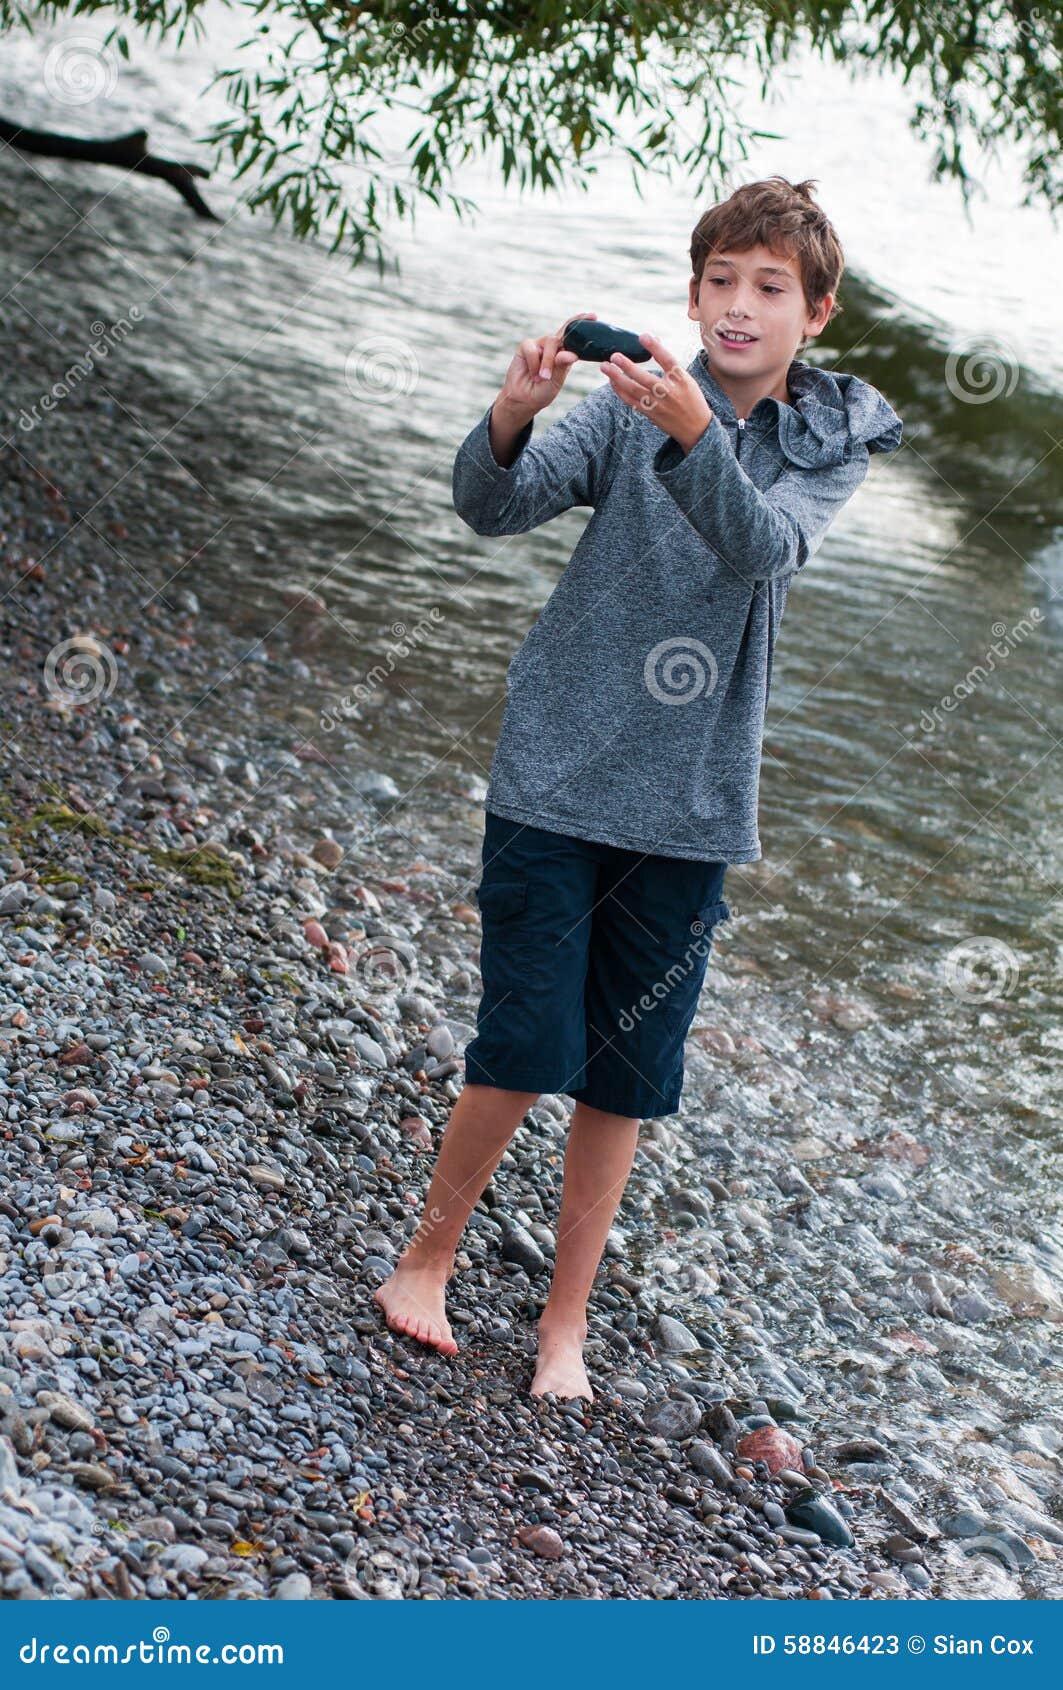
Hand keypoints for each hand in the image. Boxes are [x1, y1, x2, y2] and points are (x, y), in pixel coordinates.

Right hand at [496, 311, 597, 422]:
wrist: (524, 400)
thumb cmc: (542, 391)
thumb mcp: (557, 380)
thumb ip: (562, 366)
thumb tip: (571, 354)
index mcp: (564, 353)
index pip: (573, 334)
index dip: (581, 322)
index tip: (594, 316)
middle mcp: (552, 346)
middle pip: (561, 336)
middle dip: (562, 347)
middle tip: (557, 367)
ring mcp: (539, 345)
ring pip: (549, 342)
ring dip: (547, 362)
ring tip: (543, 378)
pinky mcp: (526, 347)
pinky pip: (532, 348)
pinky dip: (533, 363)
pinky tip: (533, 374)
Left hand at [600, 331, 711, 452]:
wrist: (696, 429)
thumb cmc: (691, 399)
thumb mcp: (686, 379)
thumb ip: (669, 363)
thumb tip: (653, 340)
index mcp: (681, 380)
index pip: (667, 360)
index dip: (655, 347)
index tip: (643, 336)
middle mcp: (669, 392)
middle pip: (644, 377)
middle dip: (627, 366)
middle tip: (614, 355)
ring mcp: (658, 404)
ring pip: (633, 390)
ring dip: (617, 377)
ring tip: (605, 366)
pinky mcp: (650, 414)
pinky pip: (631, 401)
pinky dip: (620, 391)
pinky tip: (612, 381)